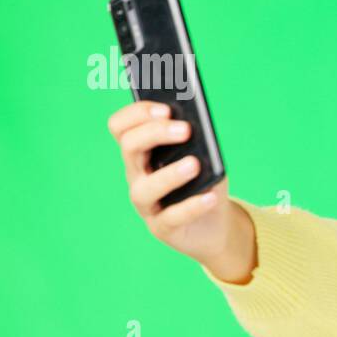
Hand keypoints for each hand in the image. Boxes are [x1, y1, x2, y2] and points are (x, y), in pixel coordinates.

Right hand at [107, 101, 254, 281]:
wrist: (216, 224)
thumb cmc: (205, 182)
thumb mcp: (205, 156)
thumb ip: (199, 141)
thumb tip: (198, 127)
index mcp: (141, 152)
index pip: (121, 127)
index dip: (137, 114)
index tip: (165, 109)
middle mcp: (137, 175)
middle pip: (130, 147)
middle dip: (155, 133)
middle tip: (185, 130)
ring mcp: (147, 204)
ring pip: (145, 188)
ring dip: (169, 174)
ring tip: (195, 165)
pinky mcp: (162, 228)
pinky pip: (172, 217)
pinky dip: (192, 206)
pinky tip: (210, 197)